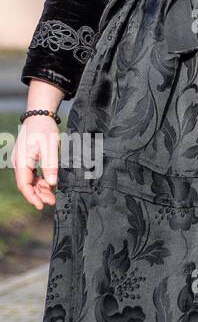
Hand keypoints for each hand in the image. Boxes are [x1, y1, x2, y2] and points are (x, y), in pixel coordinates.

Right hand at [15, 80, 64, 209]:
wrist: (40, 115)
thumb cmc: (44, 130)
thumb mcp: (50, 147)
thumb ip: (51, 165)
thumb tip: (52, 184)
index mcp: (22, 162)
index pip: (24, 185)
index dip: (33, 197)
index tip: (42, 206)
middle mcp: (20, 163)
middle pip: (27, 185)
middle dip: (39, 195)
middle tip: (53, 202)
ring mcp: (23, 161)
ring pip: (31, 180)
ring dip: (41, 188)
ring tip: (53, 195)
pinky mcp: (28, 159)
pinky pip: (33, 174)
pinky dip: (41, 180)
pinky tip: (51, 184)